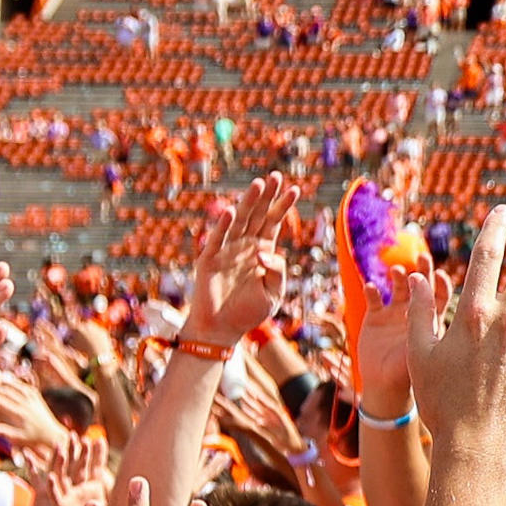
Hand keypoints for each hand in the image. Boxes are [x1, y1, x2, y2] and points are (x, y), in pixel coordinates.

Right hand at [175, 174, 300, 350]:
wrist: (222, 329)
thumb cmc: (249, 312)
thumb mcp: (273, 294)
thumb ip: (277, 271)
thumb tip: (265, 252)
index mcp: (262, 251)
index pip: (274, 223)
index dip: (283, 206)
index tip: (295, 189)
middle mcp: (244, 245)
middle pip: (258, 215)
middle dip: (267, 196)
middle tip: (275, 175)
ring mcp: (226, 250)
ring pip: (239, 221)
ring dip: (248, 202)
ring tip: (258, 184)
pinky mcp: (209, 260)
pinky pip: (217, 239)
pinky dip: (223, 225)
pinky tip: (232, 211)